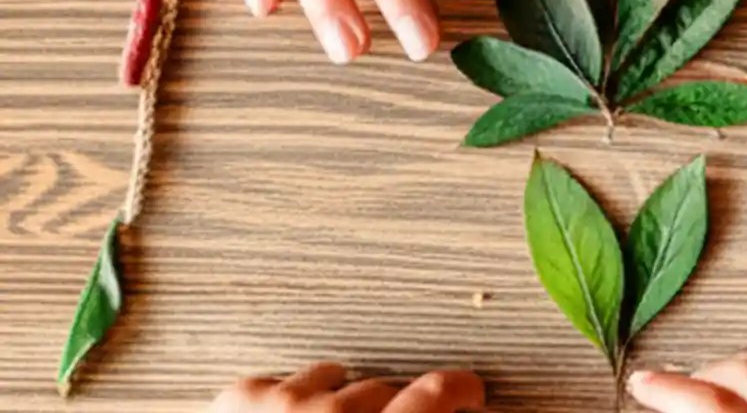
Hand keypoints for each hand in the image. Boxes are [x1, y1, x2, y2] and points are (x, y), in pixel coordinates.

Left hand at [210, 362, 484, 412]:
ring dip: (339, 403)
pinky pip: (284, 380)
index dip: (460, 389)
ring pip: (336, 377)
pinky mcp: (240, 399)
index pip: (437, 393)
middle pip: (385, 388)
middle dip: (390, 410)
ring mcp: (283, 404)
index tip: (466, 393)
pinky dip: (292, 399)